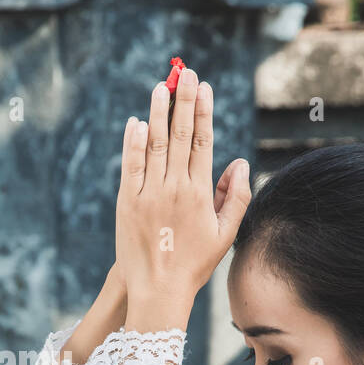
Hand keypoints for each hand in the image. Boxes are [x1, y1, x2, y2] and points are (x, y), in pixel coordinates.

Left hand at [114, 68, 251, 330]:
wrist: (158, 291)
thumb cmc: (195, 264)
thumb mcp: (225, 234)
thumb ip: (235, 196)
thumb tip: (238, 162)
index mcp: (199, 193)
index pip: (201, 142)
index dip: (202, 112)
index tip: (203, 88)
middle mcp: (173, 189)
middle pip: (178, 136)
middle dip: (182, 102)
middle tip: (184, 74)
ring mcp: (147, 195)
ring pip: (153, 146)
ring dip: (156, 114)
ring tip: (160, 88)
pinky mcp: (125, 204)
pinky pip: (130, 167)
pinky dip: (132, 143)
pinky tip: (135, 122)